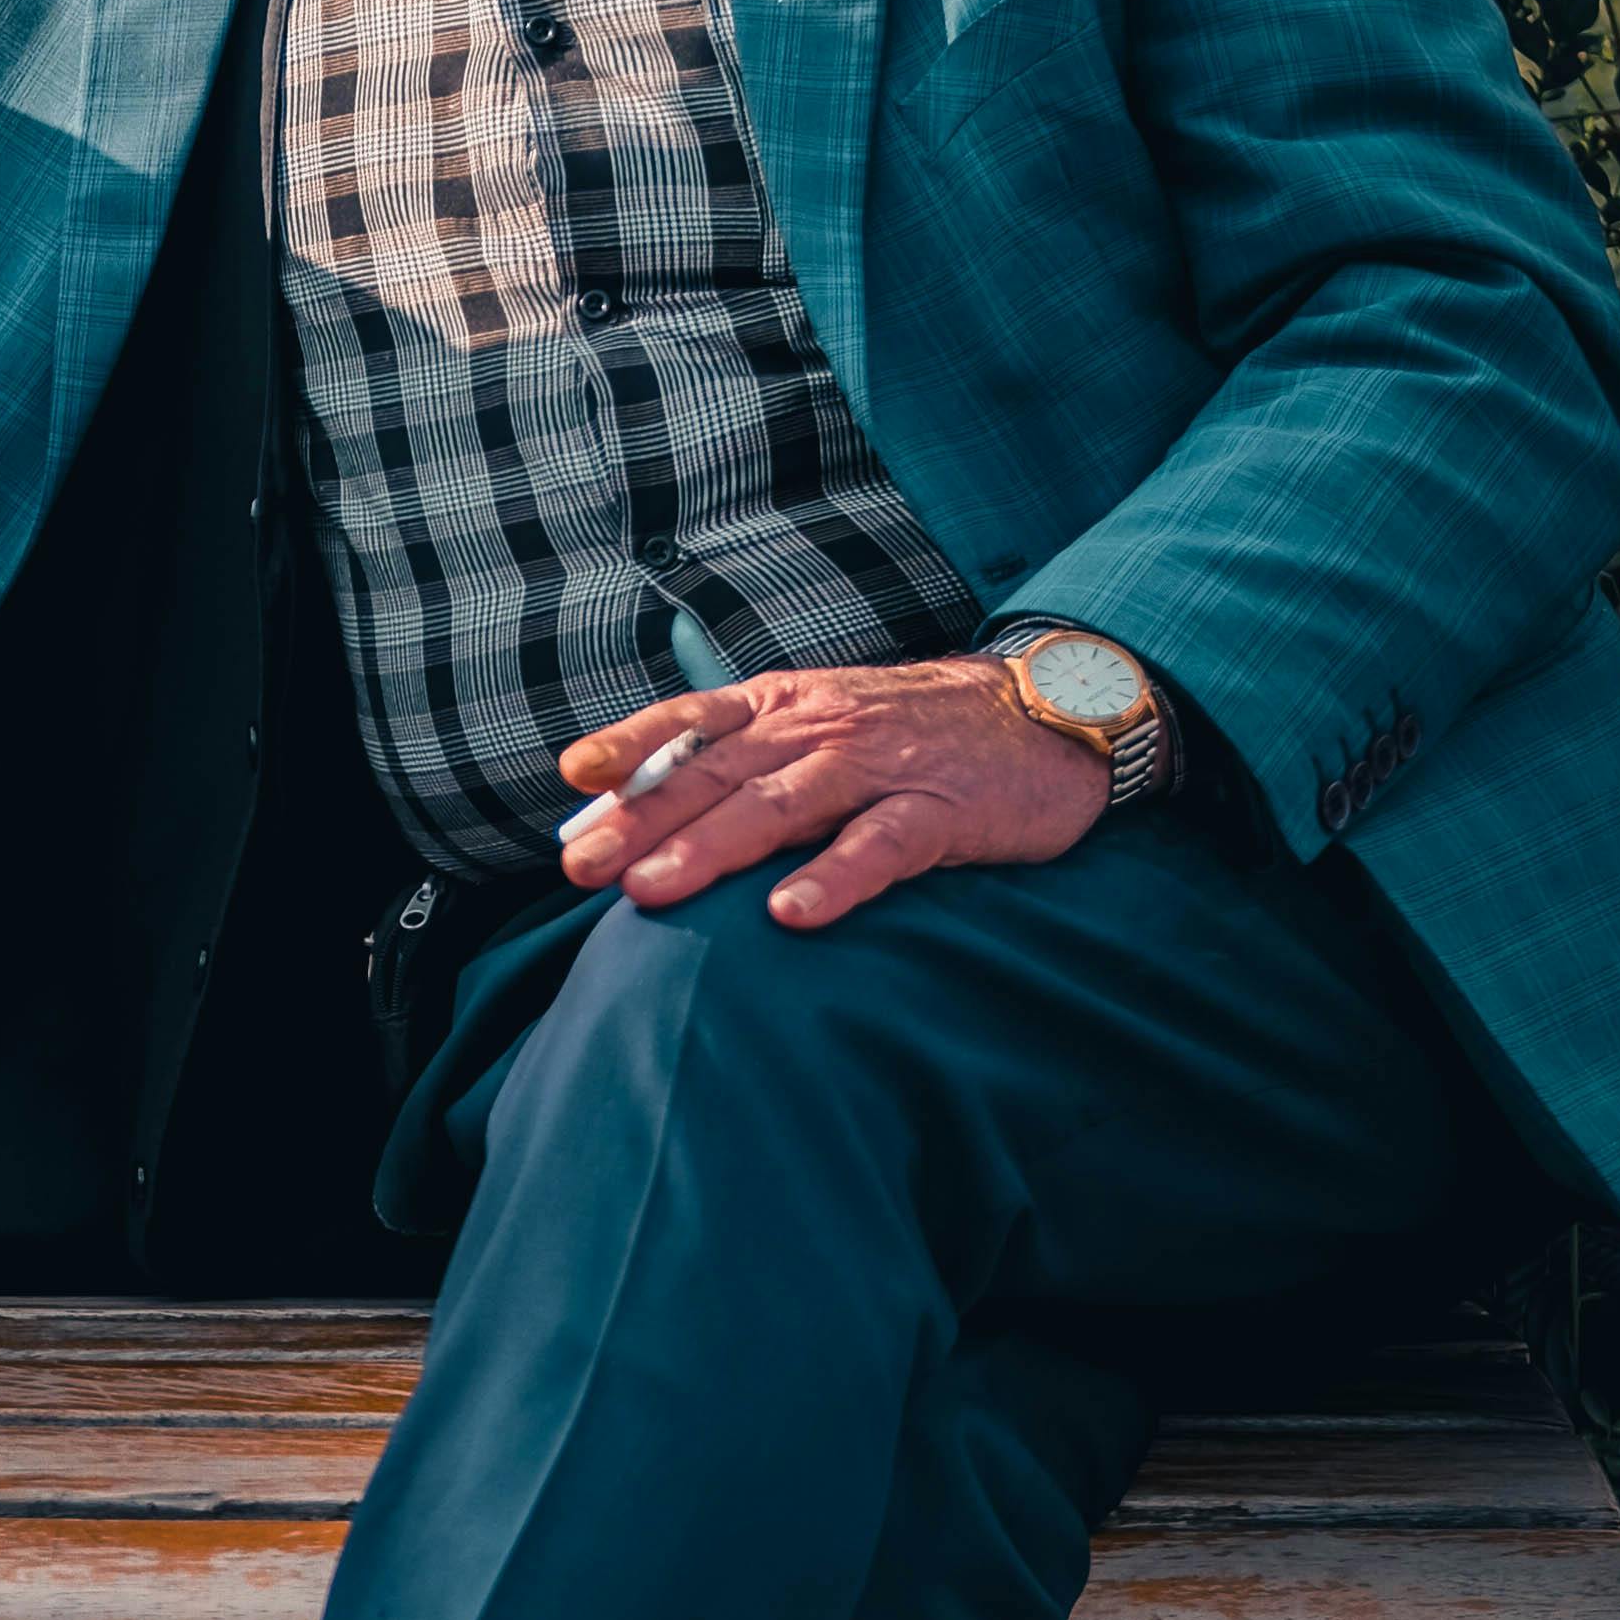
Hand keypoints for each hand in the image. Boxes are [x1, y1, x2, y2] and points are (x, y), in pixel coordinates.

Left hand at [553, 657, 1111, 931]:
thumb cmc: (913, 733)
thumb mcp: (821, 728)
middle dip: (643, 820)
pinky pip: (881, 845)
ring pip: (782, 806)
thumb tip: (630, 813)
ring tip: (651, 891)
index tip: (573, 777)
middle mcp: (822, 730)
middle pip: (719, 774)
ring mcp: (880, 767)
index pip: (695, 719)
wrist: (1046, 712)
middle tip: (583, 866)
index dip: (633, 745)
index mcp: (786, 708)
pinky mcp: (940, 810)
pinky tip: (794, 911)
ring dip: (712, 848)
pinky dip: (836, 876)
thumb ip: (739, 764)